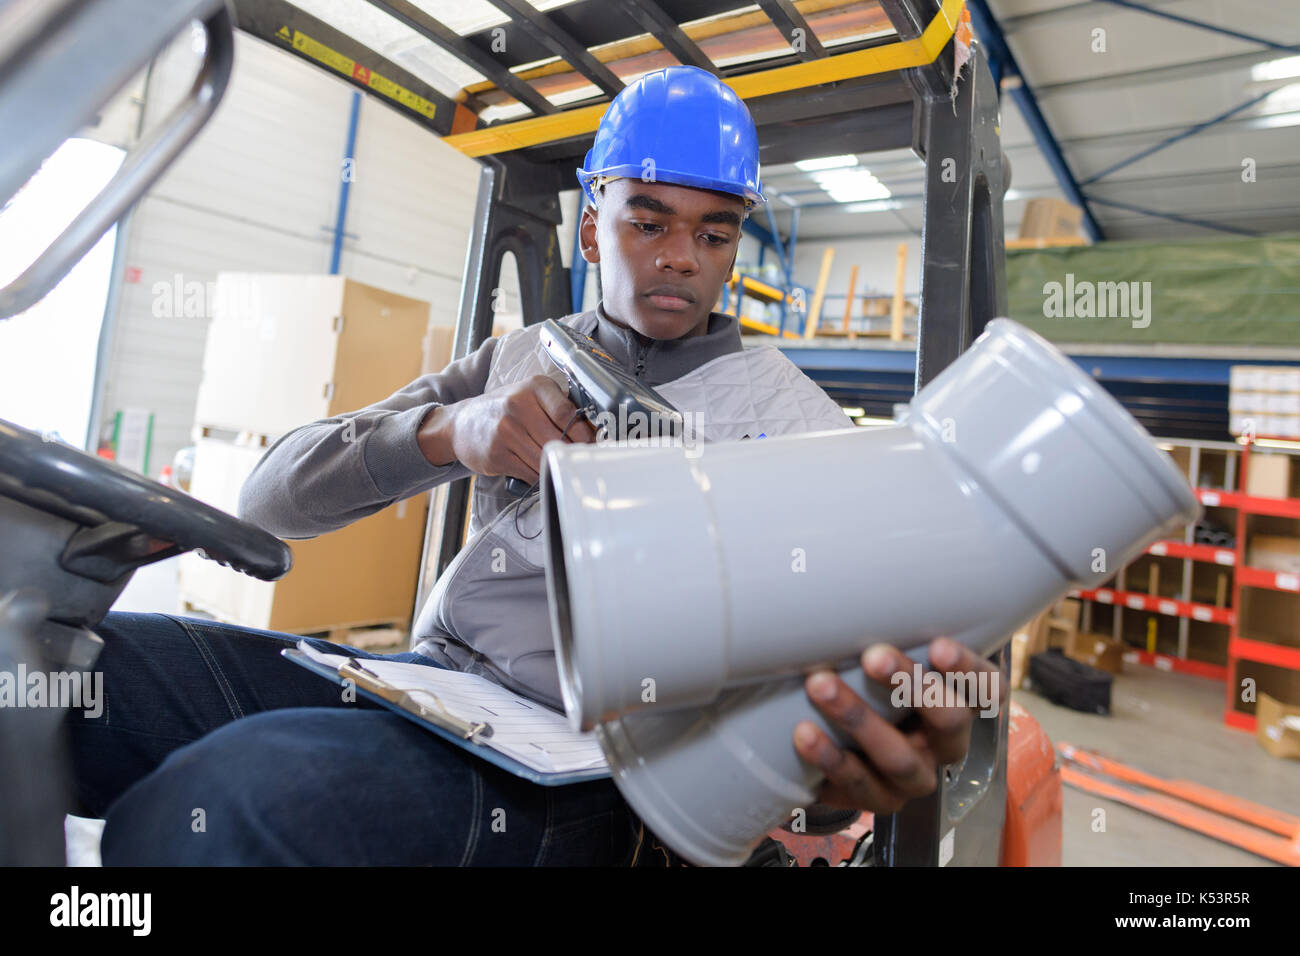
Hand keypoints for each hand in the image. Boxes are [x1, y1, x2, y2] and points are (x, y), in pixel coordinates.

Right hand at [419, 375, 597, 483]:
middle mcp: (518, 405)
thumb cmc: (506, 410)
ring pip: (546, 459)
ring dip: (553, 466)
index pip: (568, 413)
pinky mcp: (497, 454)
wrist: (462, 423)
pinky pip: (531, 473)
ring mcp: (505, 430)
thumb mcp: (531, 396)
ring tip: (553, 463)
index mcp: (535, 387)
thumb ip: (560, 408)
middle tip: (576, 459)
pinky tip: (535, 468)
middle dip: (571, 453)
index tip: (593, 445)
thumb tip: (595, 432)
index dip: (584, 434)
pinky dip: (538, 476)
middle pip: (558, 439)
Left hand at [793, 638, 1003, 813]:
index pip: (988, 690)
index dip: (970, 671)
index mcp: (961, 704)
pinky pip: (858, 785)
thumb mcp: (890, 663)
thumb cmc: (873, 687)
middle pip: (949, 720)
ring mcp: (915, 778)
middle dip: (911, 686)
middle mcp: (945, 745)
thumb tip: (859, 575)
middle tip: (874, 656)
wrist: (843, 750)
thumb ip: (893, 632)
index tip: (939, 645)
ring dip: (859, 718)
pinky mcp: (880, 801)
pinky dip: (829, 757)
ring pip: (900, 757)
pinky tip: (804, 732)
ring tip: (820, 685)